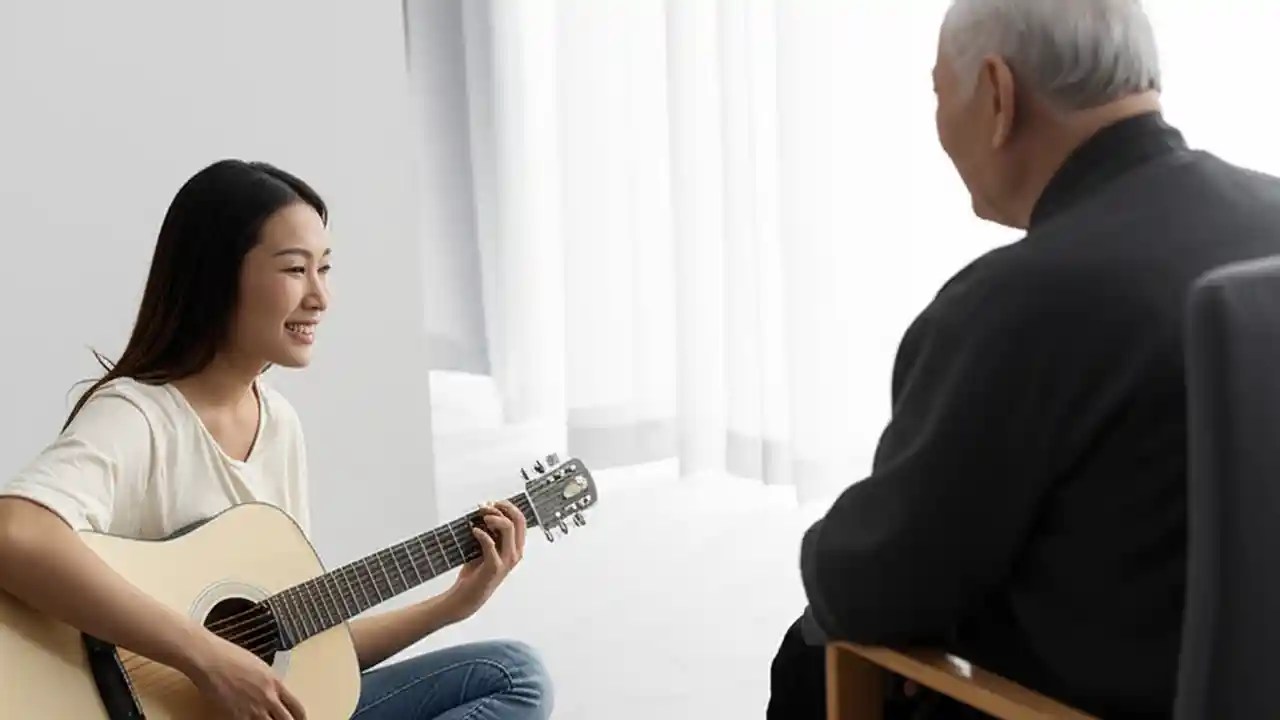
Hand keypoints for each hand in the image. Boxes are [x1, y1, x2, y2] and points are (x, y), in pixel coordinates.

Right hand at [186, 633, 306, 718]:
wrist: (211, 661)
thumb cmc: (232, 657)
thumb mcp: (260, 667)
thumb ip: (269, 683)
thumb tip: (273, 693)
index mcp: (276, 683)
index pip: (297, 707)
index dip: (300, 718)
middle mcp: (268, 698)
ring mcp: (252, 709)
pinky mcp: (236, 716)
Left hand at [444, 500, 525, 620]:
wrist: (466, 597)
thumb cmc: (476, 573)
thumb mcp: (486, 549)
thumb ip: (491, 533)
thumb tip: (486, 511)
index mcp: (516, 548)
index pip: (521, 520)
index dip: (508, 507)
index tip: (494, 503)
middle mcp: (515, 554)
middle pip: (518, 521)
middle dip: (502, 509)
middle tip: (485, 507)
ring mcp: (506, 561)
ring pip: (508, 529)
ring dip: (493, 518)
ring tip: (481, 517)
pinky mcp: (493, 567)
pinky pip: (490, 544)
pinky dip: (481, 534)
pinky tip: (474, 530)